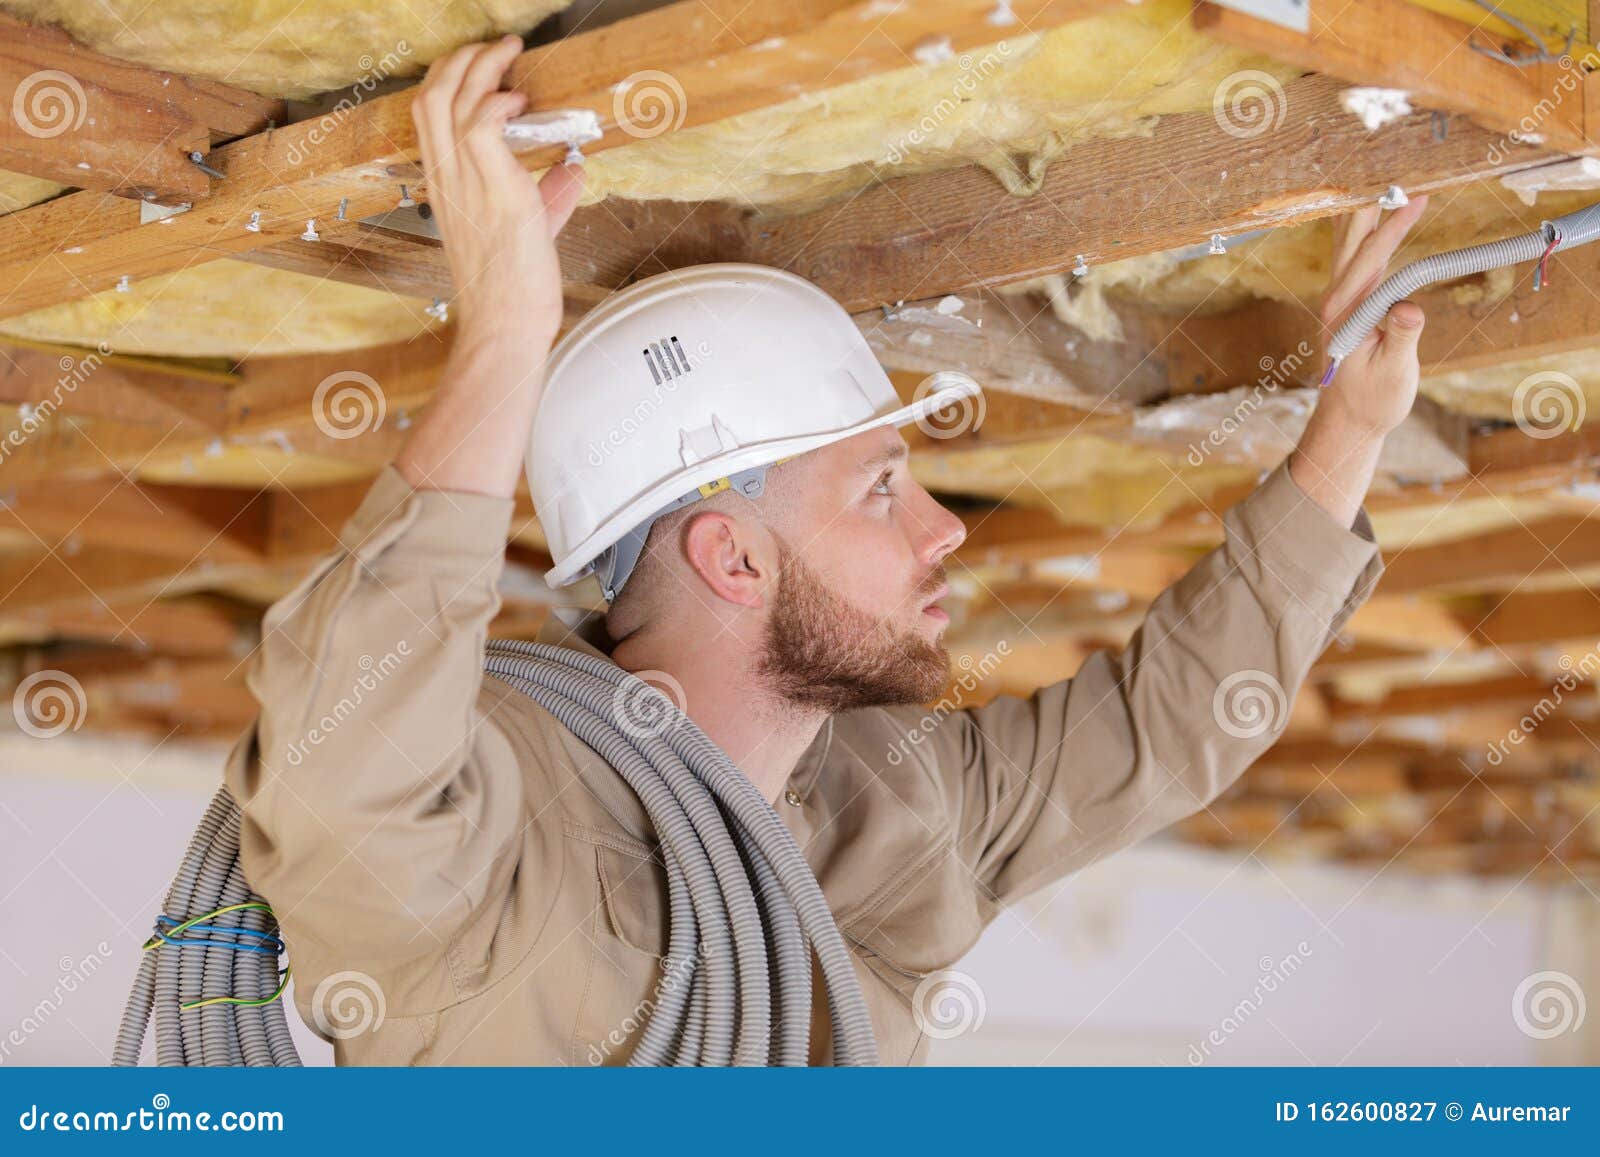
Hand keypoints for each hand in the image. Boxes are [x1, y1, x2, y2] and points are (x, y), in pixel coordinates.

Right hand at [411, 34, 584, 351]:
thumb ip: (550, 195)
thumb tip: (572, 168)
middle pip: (430, 94)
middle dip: (461, 60)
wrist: (506, 323)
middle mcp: (447, 178)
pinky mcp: (495, 189)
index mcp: (446, 185)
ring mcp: (466, 183)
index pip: (427, 113)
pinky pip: (481, 124)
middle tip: (495, 49)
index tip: (479, 65)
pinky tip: (519, 101)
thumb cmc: (512, 288)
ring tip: (508, 55)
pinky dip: (497, 101)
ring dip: (480, 67)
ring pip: (449, 99)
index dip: (449, 79)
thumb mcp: (531, 228)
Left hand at [1316, 196, 1428, 436]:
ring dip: (1365, 210)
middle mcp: (1335, 301)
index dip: (1395, 227)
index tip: (1417, 197)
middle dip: (1371, 202)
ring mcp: (1339, 301)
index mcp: (1343, 313)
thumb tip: (1408, 310)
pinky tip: (1373, 212)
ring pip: (1350, 245)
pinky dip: (1367, 230)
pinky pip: (1357, 258)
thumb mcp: (1393, 374)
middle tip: (1386, 162)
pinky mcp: (1349, 305)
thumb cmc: (1372, 402)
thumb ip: (1400, 339)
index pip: (1371, 259)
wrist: (1349, 422)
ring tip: (1378, 173)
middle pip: (1352, 240)